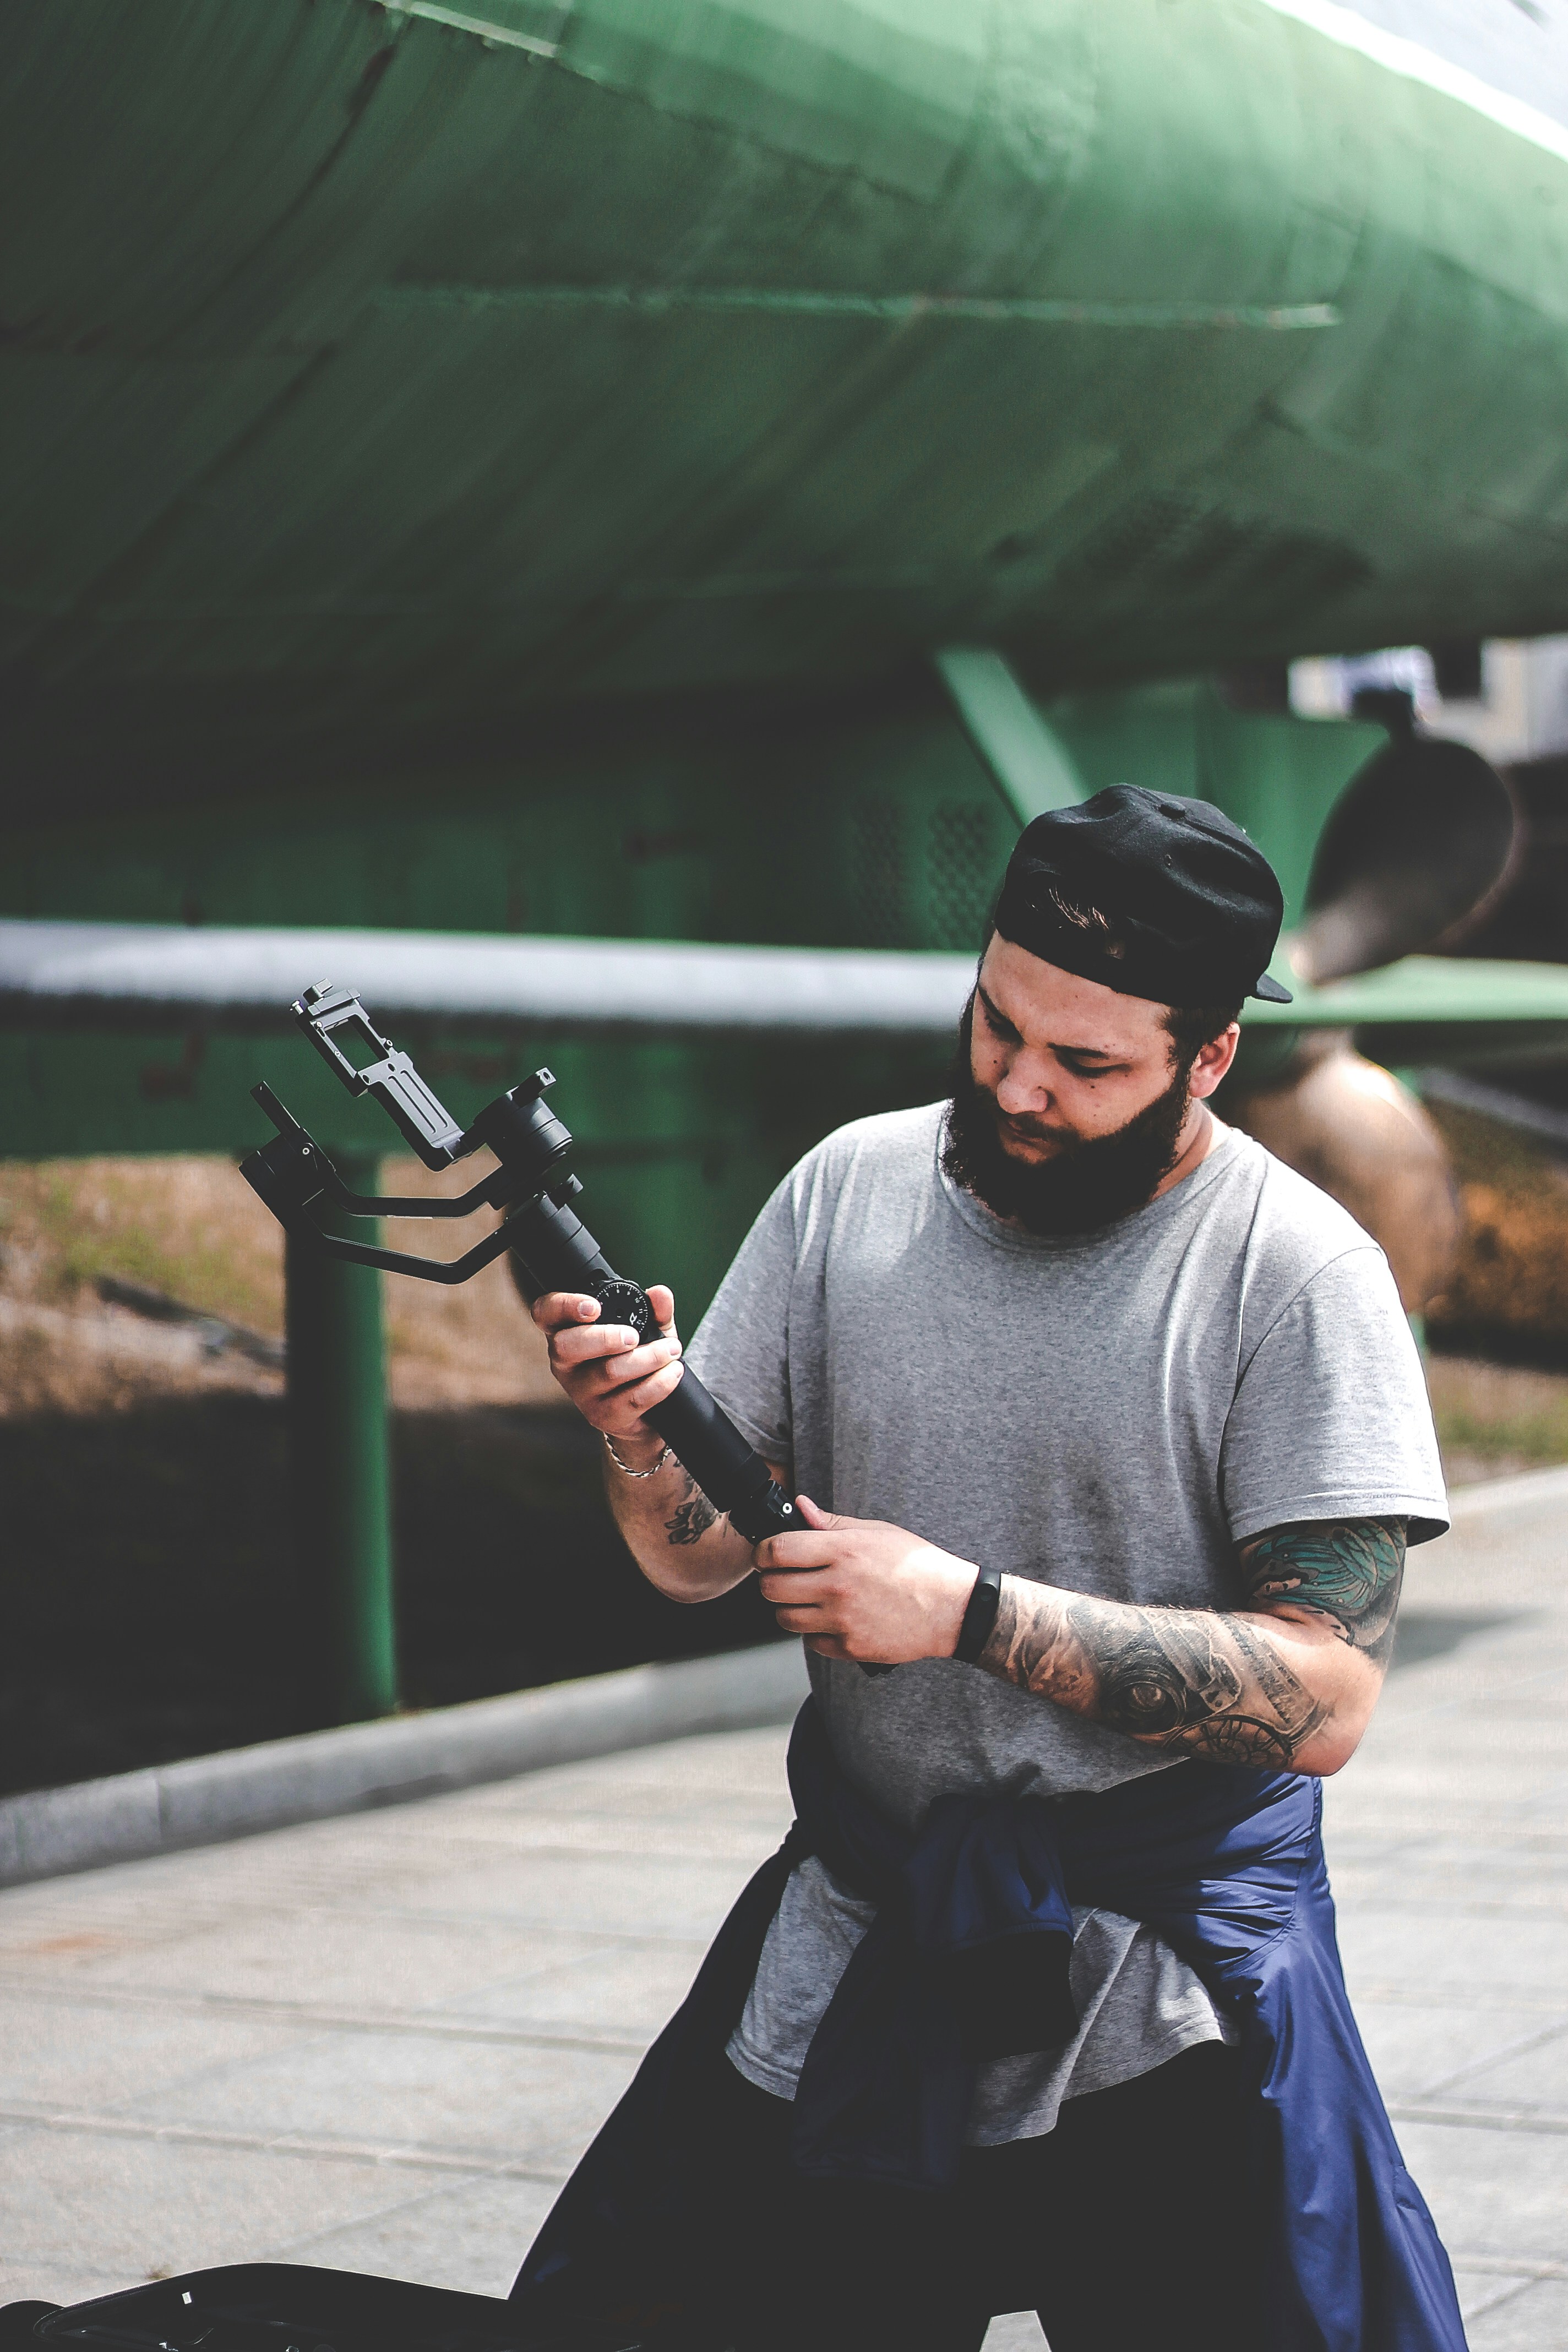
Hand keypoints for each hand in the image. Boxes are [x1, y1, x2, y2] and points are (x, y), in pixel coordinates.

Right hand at [533, 1284, 683, 1457]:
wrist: (646, 1413)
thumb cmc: (636, 1360)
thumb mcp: (648, 1330)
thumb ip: (654, 1310)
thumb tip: (660, 1294)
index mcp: (567, 1332)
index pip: (546, 1313)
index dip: (563, 1306)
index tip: (593, 1307)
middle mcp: (565, 1363)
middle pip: (566, 1346)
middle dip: (604, 1338)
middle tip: (634, 1336)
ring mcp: (581, 1393)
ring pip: (607, 1372)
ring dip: (647, 1358)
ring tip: (671, 1350)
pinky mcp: (601, 1416)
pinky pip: (630, 1399)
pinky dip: (658, 1383)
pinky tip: (672, 1372)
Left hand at [755, 1496, 977, 1664]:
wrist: (951, 1608)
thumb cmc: (917, 1566)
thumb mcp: (877, 1532)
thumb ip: (832, 1523)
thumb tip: (800, 1507)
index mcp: (843, 1551)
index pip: (777, 1550)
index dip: (763, 1551)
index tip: (767, 1554)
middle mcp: (838, 1586)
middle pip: (772, 1588)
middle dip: (772, 1580)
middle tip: (785, 1577)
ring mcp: (842, 1620)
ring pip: (785, 1618)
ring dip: (789, 1608)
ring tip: (809, 1598)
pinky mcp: (850, 1647)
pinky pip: (811, 1642)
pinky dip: (815, 1632)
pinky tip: (833, 1619)